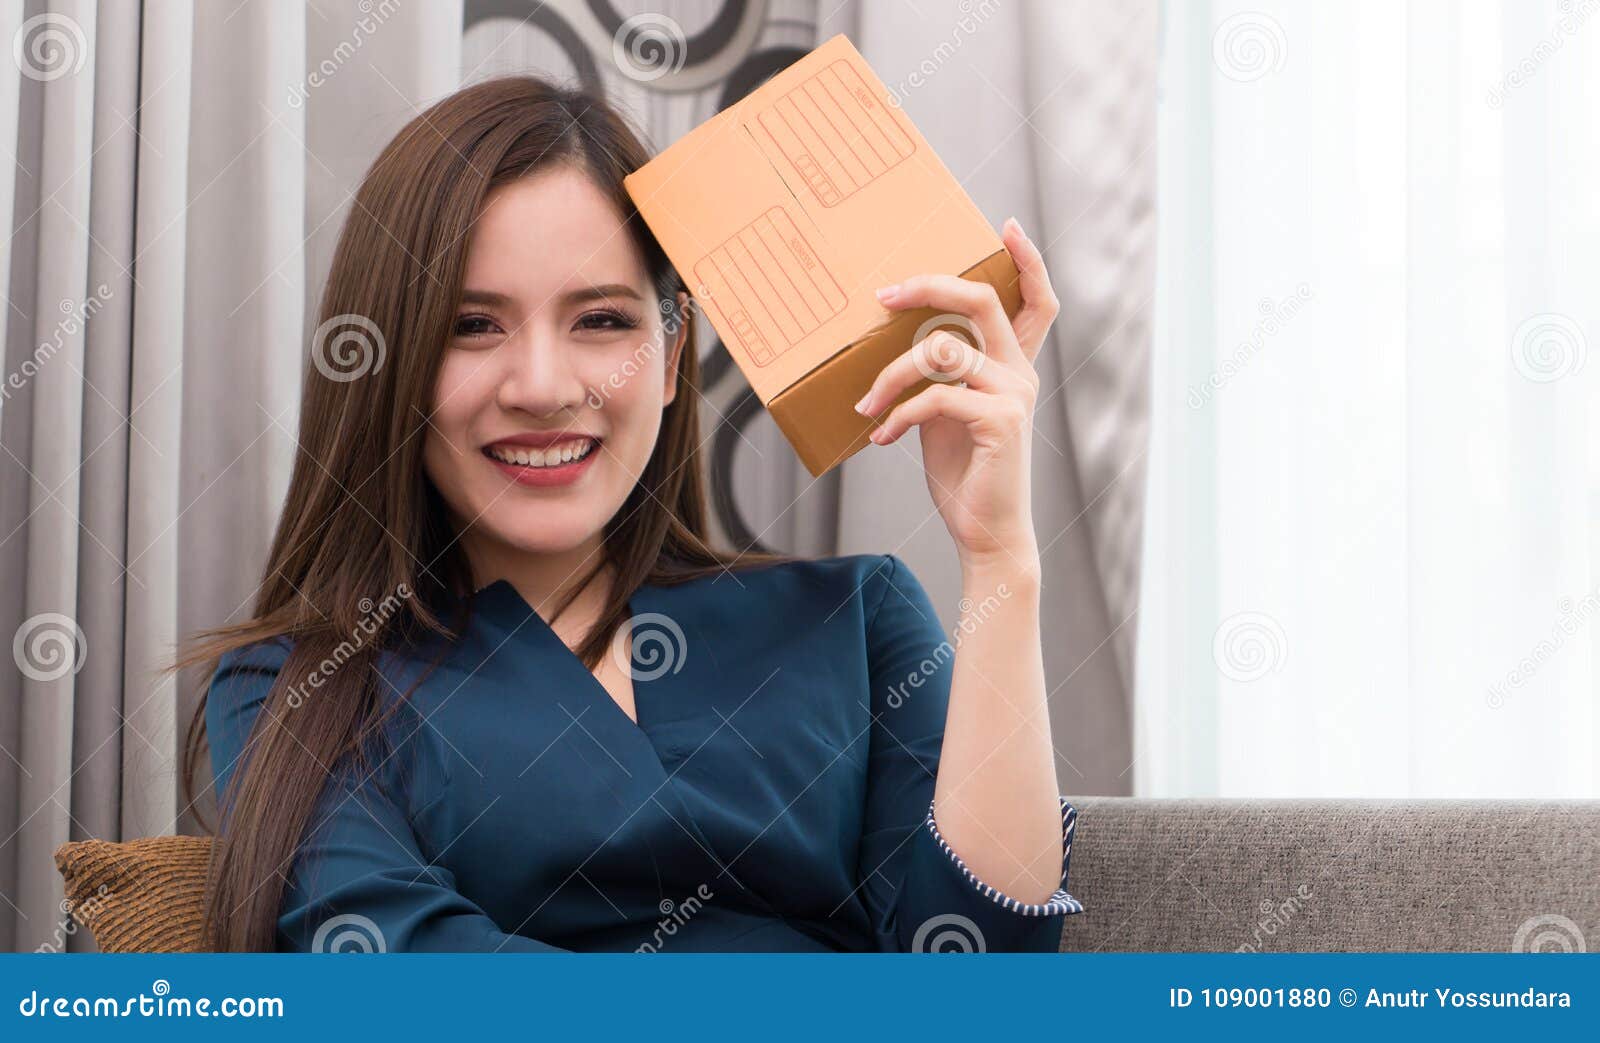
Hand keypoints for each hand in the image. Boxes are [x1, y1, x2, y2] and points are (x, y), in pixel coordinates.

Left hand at [854, 218, 1058, 569]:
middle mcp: (1021, 373)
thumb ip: (940, 377)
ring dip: (890, 374)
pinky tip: (881, 436)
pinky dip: (899, 414)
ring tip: (865, 403)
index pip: (1037, 302)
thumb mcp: (946, 415)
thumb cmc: (964, 473)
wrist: (985, 533)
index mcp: (1014, 365)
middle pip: (982, 299)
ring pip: (941, 351)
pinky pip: (935, 397)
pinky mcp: (1000, 421)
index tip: (1007, 227)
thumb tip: (895, 345)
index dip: (1027, 261)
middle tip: (884, 295)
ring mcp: (1014, 395)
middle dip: (929, 286)